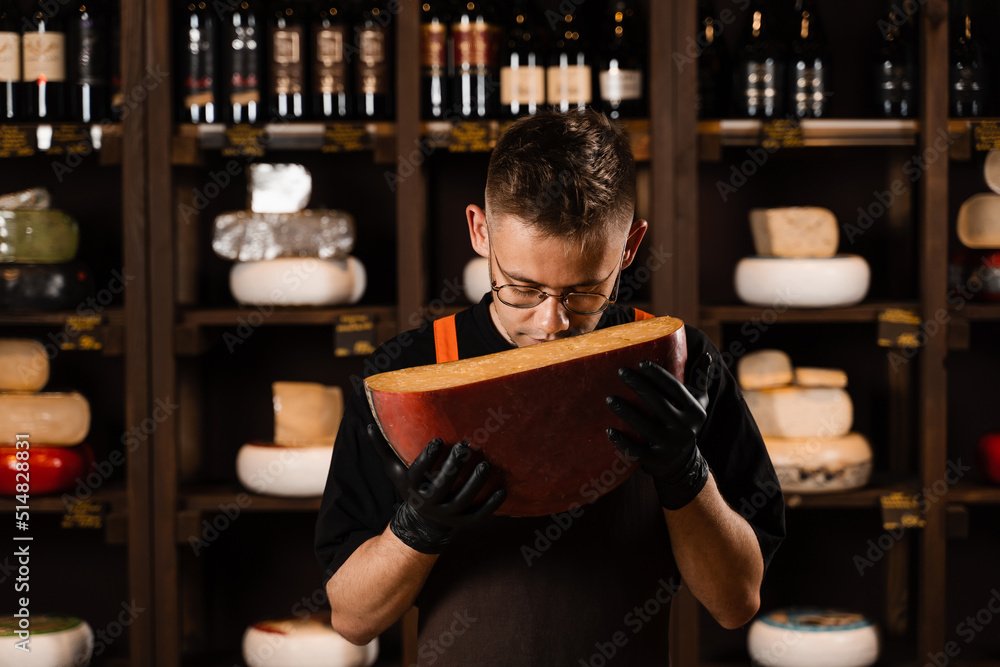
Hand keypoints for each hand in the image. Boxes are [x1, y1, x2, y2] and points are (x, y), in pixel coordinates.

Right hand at [367, 424, 505, 553]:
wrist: (424, 520)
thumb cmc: (413, 486)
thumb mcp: (396, 470)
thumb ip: (383, 448)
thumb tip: (368, 425)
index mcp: (413, 489)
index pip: (417, 474)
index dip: (427, 458)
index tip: (438, 440)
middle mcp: (429, 503)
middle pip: (441, 486)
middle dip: (453, 467)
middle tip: (465, 446)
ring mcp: (448, 515)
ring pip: (462, 501)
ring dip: (475, 483)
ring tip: (485, 464)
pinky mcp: (465, 522)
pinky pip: (480, 516)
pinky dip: (492, 505)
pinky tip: (503, 489)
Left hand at [605, 353, 713, 509]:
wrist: (682, 463)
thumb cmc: (685, 422)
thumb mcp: (697, 404)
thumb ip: (700, 380)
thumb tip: (706, 356)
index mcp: (695, 411)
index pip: (675, 388)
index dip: (658, 375)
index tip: (641, 363)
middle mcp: (685, 429)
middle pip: (658, 403)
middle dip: (639, 386)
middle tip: (621, 372)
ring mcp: (671, 446)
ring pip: (645, 426)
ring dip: (625, 411)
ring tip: (609, 398)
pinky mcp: (657, 461)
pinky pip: (636, 451)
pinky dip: (622, 441)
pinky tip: (609, 430)